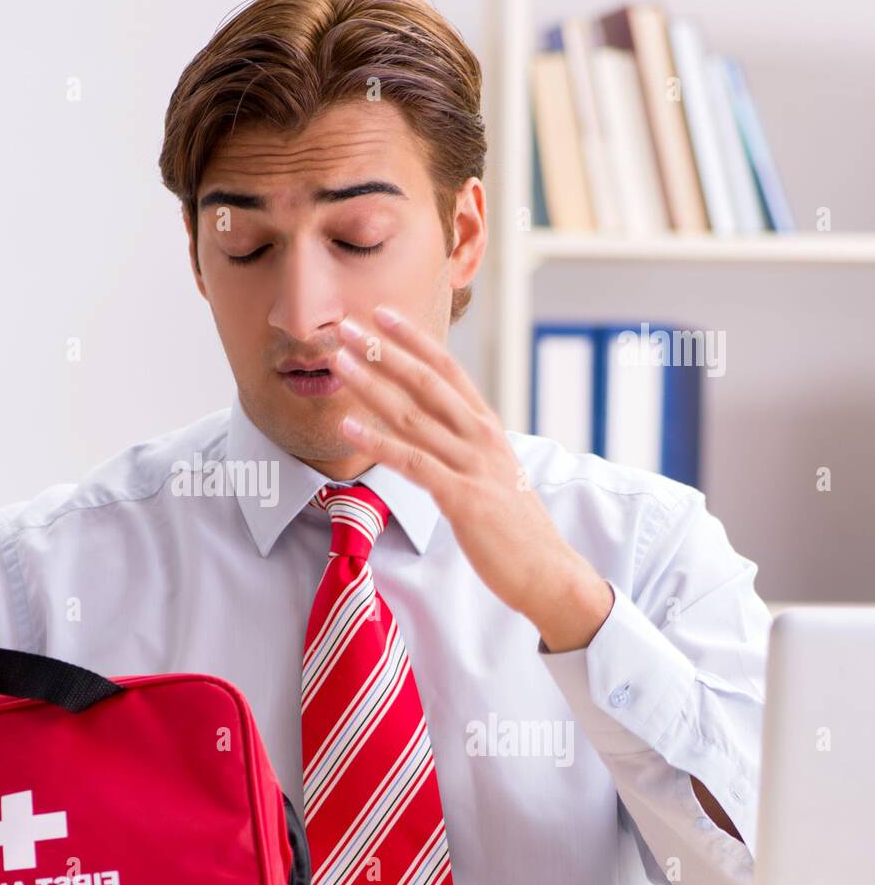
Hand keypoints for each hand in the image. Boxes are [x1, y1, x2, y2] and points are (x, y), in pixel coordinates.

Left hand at [331, 305, 613, 651]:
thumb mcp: (493, 470)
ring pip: (412, 415)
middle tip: (347, 325)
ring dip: (370, 385)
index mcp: (487, 426)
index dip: (414, 339)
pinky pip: (410, 462)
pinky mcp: (461, 497)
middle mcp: (480, 436)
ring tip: (337, 362)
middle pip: (425, 381)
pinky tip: (346, 426)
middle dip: (383, 351)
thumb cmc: (514, 525)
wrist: (547, 570)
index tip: (382, 314)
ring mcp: (472, 464)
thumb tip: (437, 427)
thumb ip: (466, 444)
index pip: (448, 369)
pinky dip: (376, 441)